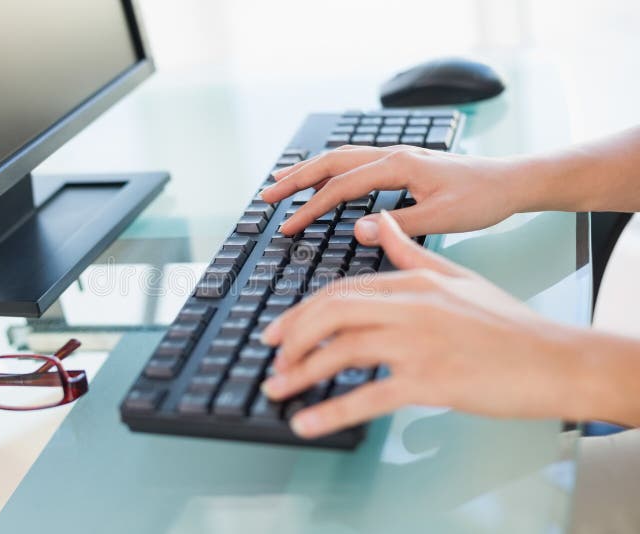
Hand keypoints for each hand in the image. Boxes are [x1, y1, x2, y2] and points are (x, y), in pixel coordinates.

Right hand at [260, 145, 521, 243]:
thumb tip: (356, 231)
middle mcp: (392, 155)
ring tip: (282, 185)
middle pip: (330, 162)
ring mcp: (395, 157)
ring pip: (340, 159)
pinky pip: (354, 164)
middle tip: (266, 197)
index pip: (341, 187)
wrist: (510, 182)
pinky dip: (330, 173)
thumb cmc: (482, 199)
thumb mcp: (442, 218)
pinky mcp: (401, 165)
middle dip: (295, 179)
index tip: (287, 226)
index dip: (310, 208)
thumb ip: (397, 226)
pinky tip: (323, 185)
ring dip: (309, 172)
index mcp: (397, 166)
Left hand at [260, 211, 595, 438]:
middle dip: (292, 335)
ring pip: (342, 352)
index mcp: (413, 283)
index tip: (281, 332)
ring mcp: (419, 343)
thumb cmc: (507, 324)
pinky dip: (330, 411)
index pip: (343, 292)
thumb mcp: (456, 277)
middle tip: (271, 357)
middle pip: (332, 313)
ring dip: (301, 373)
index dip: (304, 313)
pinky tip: (306, 423)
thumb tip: (378, 223)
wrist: (555, 359)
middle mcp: (410, 307)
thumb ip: (409, 252)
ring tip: (276, 389)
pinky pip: (368, 397)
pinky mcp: (431, 381)